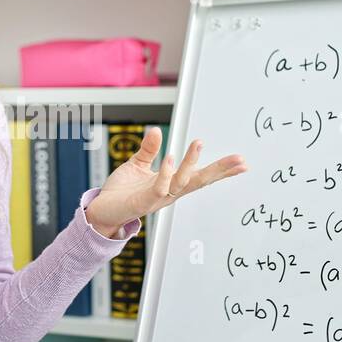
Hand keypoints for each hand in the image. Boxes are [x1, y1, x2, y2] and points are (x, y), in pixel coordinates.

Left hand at [83, 128, 247, 237]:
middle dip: (220, 170)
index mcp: (171, 184)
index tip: (240, 162)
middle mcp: (169, 193)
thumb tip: (157, 130)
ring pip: (181, 182)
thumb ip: (149, 149)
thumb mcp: (138, 164)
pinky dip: (165, 173)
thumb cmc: (121, 192)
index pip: (200, 175)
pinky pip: (159, 187)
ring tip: (199, 143)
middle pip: (200, 181)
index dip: (220, 169)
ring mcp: (158, 198)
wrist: (101, 210)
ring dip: (190, 163)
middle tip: (239, 160)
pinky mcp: (144, 201)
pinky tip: (169, 158)